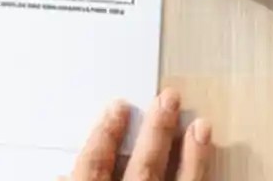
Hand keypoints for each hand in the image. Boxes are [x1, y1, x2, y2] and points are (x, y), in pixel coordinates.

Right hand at [70, 90, 211, 180]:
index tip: (118, 107)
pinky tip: (207, 152)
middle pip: (144, 165)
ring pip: (179, 180)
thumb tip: (65, 172)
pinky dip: (202, 169)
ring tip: (200, 125)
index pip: (97, 162)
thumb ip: (76, 176)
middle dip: (156, 130)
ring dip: (191, 152)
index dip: (107, 132)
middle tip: (167, 100)